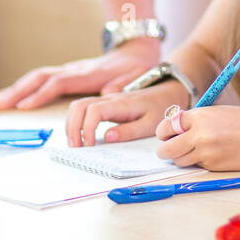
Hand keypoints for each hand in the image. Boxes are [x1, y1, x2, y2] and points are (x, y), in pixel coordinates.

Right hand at [0, 37, 159, 109]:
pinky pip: (44, 77)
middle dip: (20, 91)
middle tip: (1, 105)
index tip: (24, 106)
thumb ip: (124, 85)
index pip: (59, 83)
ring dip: (18, 88)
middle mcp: (76, 69)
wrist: (136, 50)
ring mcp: (71, 69)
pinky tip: (15, 95)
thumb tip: (109, 93)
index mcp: (89, 74)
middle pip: (42, 77)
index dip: (41, 94)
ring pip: (39, 75)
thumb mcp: (137, 76)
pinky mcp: (69, 72)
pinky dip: (27, 86)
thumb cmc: (136, 69)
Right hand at [63, 82, 188, 146]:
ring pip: (78, 105)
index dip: (86, 128)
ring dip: (71, 123)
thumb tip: (107, 138)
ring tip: (75, 143)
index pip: (94, 111)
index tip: (89, 146)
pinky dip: (76, 120)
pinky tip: (80, 135)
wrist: (168, 92)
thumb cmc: (161, 108)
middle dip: (72, 126)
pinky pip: (84, 108)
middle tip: (75, 147)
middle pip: (79, 105)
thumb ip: (129, 131)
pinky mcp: (106, 103)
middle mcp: (109, 98)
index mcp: (121, 103)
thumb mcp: (151, 124)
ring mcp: (106, 99)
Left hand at [153, 106, 239, 171]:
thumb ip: (195, 120)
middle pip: (166, 149)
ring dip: (182, 157)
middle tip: (168, 149)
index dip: (163, 132)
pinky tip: (215, 153)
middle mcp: (199, 135)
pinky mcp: (213, 166)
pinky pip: (197, 165)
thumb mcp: (217, 113)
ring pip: (179, 160)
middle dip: (164, 150)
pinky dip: (200, 162)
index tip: (165, 134)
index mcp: (199, 116)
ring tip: (195, 150)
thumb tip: (174, 130)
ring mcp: (206, 153)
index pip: (166, 126)